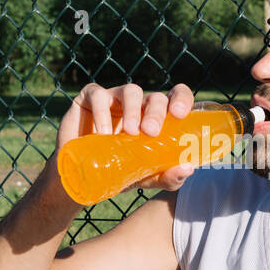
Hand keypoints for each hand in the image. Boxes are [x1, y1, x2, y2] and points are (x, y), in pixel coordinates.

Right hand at [56, 82, 197, 192]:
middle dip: (156, 111)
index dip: (181, 98)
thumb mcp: (146, 178)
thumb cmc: (119, 172)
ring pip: (131, 90)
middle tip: (151, 131)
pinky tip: (102, 133)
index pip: (176, 96)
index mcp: (156, 118)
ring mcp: (114, 99)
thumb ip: (168, 177)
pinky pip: (98, 94)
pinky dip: (102, 112)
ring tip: (129, 133)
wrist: (80, 177)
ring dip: (133, 110)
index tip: (179, 114)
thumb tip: (188, 169)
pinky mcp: (89, 99)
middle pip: (155, 96)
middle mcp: (139, 105)